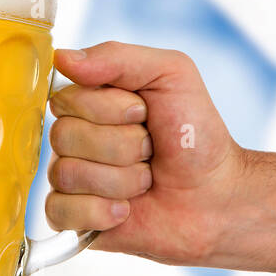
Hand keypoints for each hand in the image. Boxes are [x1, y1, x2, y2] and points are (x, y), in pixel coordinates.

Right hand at [46, 41, 244, 265]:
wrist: (218, 194)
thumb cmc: (195, 133)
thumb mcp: (170, 75)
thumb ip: (117, 58)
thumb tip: (62, 58)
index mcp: (88, 101)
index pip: (66, 98)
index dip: (111, 110)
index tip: (145, 115)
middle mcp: (72, 138)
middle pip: (64, 136)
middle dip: (122, 147)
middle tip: (150, 151)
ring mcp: (69, 178)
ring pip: (65, 175)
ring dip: (121, 181)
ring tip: (145, 182)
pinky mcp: (71, 217)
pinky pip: (58, 211)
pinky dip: (100, 213)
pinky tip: (126, 211)